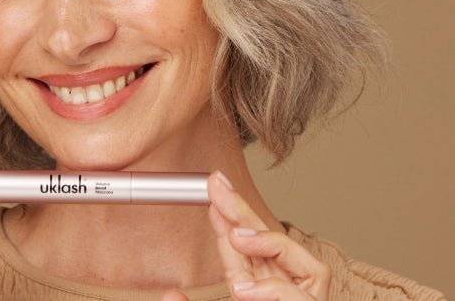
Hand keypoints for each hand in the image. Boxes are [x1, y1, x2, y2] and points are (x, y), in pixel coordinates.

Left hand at [163, 171, 330, 299]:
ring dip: (266, 242)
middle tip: (217, 185)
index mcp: (262, 290)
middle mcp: (285, 291)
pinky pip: (303, 295)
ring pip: (297, 263)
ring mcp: (304, 299)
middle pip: (270, 246)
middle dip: (243, 213)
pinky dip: (274, 290)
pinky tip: (244, 287)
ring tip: (236, 235)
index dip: (229, 223)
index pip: (246, 254)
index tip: (210, 195)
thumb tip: (170, 294)